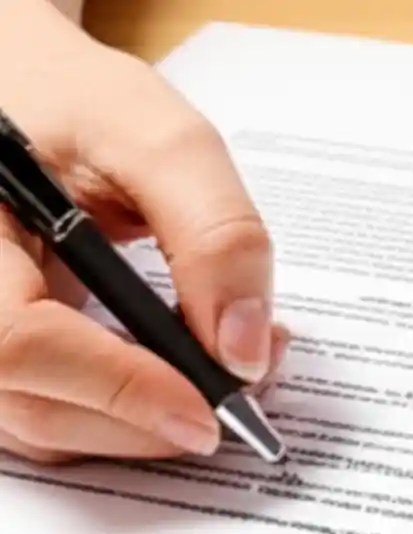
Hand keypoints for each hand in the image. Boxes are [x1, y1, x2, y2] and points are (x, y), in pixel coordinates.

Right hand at [0, 0, 286, 462]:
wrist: (23, 93)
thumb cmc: (74, 102)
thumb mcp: (157, 136)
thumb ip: (212, 231)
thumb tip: (245, 349)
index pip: (17, 343)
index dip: (116, 387)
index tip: (208, 409)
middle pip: (34, 404)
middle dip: (153, 414)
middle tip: (252, 382)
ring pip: (46, 426)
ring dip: (149, 423)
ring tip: (234, 365)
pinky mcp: (0, 357)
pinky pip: (56, 412)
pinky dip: (129, 412)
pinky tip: (189, 370)